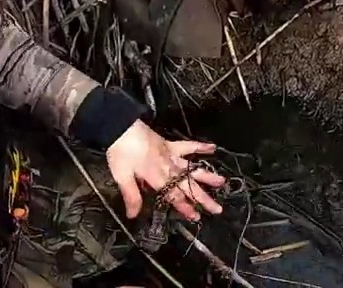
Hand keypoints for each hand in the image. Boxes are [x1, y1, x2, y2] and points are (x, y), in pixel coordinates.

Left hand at [106, 120, 226, 220]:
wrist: (121, 127)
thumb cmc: (120, 151)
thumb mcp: (122, 176)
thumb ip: (132, 196)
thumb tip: (133, 214)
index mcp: (156, 176)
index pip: (173, 195)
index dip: (185, 207)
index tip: (195, 217)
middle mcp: (167, 166)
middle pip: (188, 185)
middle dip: (202, 198)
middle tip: (217, 208)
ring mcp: (170, 155)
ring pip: (192, 167)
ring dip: (206, 175)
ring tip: (221, 181)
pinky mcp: (169, 145)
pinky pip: (188, 146)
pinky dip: (200, 146)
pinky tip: (212, 147)